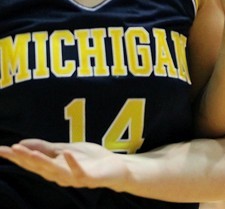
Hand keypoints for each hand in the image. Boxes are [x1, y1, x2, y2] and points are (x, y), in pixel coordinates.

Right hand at [0, 139, 125, 189]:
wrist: (115, 168)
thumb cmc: (89, 159)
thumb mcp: (64, 150)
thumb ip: (45, 148)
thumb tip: (21, 144)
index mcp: (52, 168)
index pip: (31, 162)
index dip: (15, 157)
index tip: (0, 150)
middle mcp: (59, 176)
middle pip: (39, 168)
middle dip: (24, 159)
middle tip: (10, 150)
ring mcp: (74, 178)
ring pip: (55, 171)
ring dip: (42, 162)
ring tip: (30, 153)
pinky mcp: (89, 178)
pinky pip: (79, 172)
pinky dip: (73, 163)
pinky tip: (66, 153)